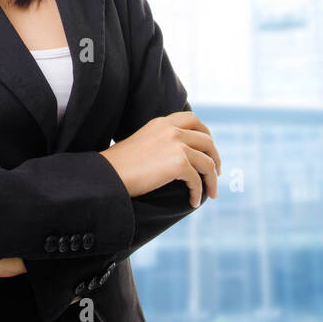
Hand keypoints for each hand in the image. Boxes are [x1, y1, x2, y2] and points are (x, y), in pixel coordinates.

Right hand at [99, 111, 219, 206]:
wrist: (107, 175)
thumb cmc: (120, 165)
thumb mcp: (143, 142)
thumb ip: (161, 141)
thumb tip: (179, 156)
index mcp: (163, 123)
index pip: (193, 119)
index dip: (206, 134)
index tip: (208, 149)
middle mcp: (172, 130)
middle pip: (207, 140)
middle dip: (215, 157)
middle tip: (215, 173)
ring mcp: (177, 145)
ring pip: (207, 162)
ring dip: (212, 180)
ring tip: (210, 193)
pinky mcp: (178, 163)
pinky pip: (197, 180)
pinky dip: (198, 192)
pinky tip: (193, 202)